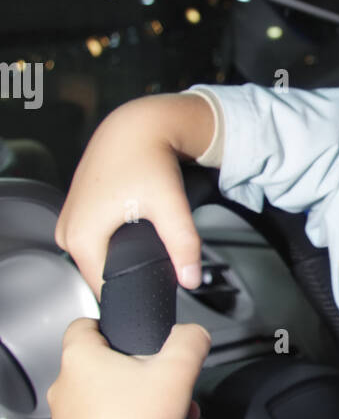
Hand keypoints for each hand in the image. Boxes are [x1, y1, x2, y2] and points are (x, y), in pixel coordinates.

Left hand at [47, 318, 211, 418]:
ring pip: (97, 402)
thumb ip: (189, 340)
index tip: (125, 337)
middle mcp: (63, 390)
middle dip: (132, 374)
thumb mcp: (180, 369)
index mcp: (80, 360)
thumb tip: (192, 334)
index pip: (81, 325)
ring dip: (126, 404)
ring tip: (158, 418)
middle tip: (159, 386)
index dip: (106, 326)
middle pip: (98, 368)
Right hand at [54, 95, 211, 299]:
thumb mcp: (170, 204)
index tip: (153, 287)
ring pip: (95, 259)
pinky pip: (91, 242)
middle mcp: (66, 233)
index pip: (103, 289)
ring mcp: (67, 222)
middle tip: (155, 258)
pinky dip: (110, 243)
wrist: (135, 126)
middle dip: (126, 274)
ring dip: (118, 259)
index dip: (131, 292)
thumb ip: (182, 244)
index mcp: (81, 238)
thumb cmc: (148, 159)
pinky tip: (130, 232)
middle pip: (99, 275)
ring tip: (142, 242)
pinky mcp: (73, 212)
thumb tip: (190, 280)